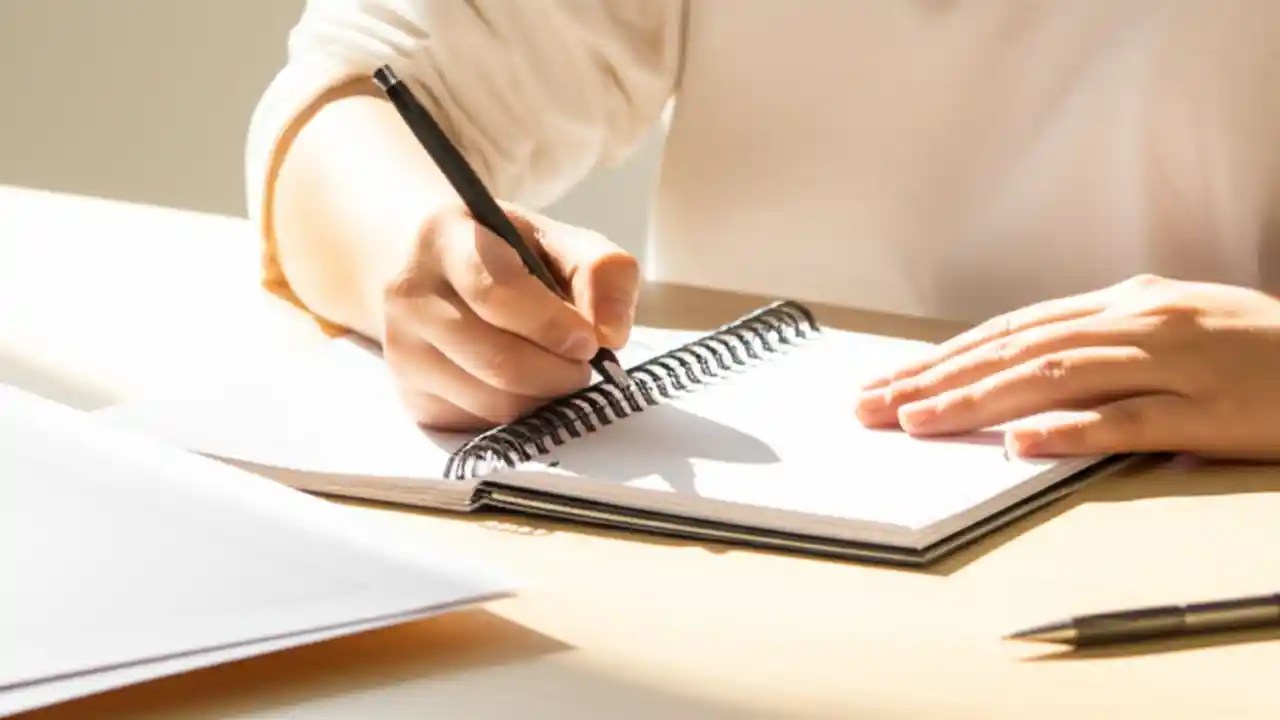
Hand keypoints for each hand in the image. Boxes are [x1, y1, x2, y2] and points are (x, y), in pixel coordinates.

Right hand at [382, 202, 637, 430]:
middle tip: (584, 364)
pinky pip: (481, 424)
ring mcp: (403, 352)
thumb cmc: (499, 253)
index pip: (495, 292)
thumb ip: (600, 271)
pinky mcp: (411, 397)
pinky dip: (519, 413)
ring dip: (545, 397)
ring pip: (493, 402)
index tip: (589, 340)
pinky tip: (524, 383)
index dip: (552, 325)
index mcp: (444, 238)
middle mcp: (410, 296)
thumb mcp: (552, 238)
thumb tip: (611, 333)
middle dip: (560, 372)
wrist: (422, 267)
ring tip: (558, 370)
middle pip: (498, 360)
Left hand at [853, 274, 1279, 459]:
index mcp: (1124, 303)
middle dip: (938, 379)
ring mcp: (1173, 365)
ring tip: (917, 420)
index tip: (891, 382)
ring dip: (979, 401)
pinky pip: (1127, 421)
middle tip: (874, 406)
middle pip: (1017, 350)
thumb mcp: (1171, 327)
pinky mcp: (1208, 411)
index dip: (946, 356)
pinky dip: (1069, 431)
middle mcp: (1139, 323)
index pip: (1012, 330)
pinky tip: (1018, 443)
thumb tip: (1025, 376)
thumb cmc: (1254, 350)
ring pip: (1056, 378)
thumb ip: (1101, 343)